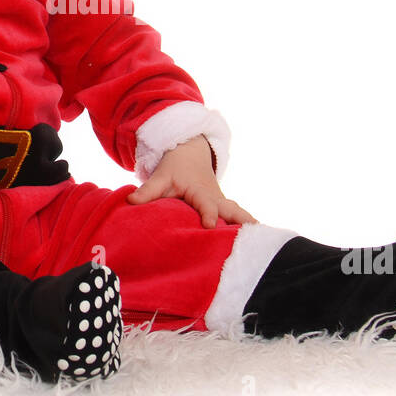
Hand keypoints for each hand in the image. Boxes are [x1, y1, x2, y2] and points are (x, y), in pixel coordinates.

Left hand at [126, 134, 257, 228]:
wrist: (190, 152)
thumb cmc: (175, 167)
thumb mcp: (161, 177)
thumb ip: (148, 191)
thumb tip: (130, 201)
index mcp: (200, 191)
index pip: (205, 205)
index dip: (209, 214)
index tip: (211, 225)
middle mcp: (215, 198)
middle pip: (232, 210)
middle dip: (242, 220)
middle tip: (254, 233)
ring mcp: (222, 203)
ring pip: (239, 213)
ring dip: (249, 224)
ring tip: (265, 240)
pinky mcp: (224, 208)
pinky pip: (238, 217)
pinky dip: (247, 226)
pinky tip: (259, 242)